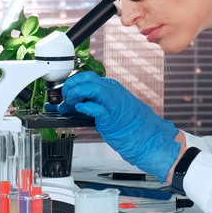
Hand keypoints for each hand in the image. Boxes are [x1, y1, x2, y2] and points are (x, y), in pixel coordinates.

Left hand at [58, 72, 181, 179]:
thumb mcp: (110, 108)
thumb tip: (74, 105)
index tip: (64, 93)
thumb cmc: (129, 125)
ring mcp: (113, 102)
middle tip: (65, 97)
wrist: (147, 136)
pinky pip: (96, 107)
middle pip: (86, 77)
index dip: (73, 83)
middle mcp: (112, 91)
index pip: (88, 77)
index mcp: (111, 88)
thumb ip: (94, 104)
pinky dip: (85, 106)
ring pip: (91, 87)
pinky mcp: (112, 115)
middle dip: (71, 85)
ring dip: (75, 94)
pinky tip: (80, 109)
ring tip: (70, 105)